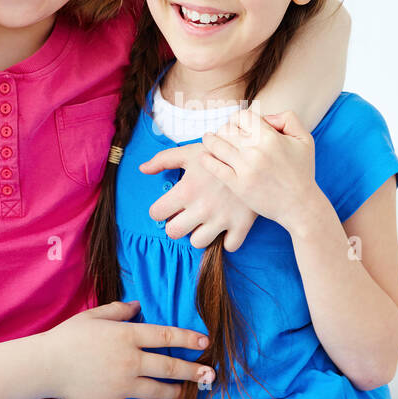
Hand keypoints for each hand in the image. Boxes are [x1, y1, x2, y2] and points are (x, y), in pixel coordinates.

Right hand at [42, 300, 214, 398]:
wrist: (44, 364)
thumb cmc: (67, 336)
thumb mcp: (94, 315)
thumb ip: (119, 310)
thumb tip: (139, 306)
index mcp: (127, 336)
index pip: (166, 337)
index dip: (188, 339)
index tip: (205, 343)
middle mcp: (130, 361)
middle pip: (169, 367)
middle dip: (192, 371)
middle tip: (209, 374)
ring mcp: (121, 385)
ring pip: (157, 392)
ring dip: (176, 394)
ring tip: (187, 393)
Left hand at [139, 143, 258, 251]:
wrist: (255, 155)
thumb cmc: (218, 153)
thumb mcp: (190, 152)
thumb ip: (163, 159)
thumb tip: (142, 169)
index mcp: (186, 190)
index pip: (156, 214)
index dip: (160, 209)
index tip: (169, 205)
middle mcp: (202, 208)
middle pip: (173, 233)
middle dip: (176, 224)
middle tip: (185, 215)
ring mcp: (222, 219)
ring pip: (197, 243)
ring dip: (199, 233)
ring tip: (205, 220)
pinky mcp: (242, 225)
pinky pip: (229, 247)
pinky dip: (227, 240)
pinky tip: (226, 226)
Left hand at [199, 108, 318, 229]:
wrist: (300, 205)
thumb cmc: (302, 171)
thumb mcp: (305, 139)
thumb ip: (287, 118)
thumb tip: (264, 117)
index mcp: (270, 137)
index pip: (241, 116)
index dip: (237, 119)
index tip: (237, 126)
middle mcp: (256, 151)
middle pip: (226, 129)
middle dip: (224, 130)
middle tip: (224, 135)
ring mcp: (245, 169)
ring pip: (217, 145)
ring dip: (210, 141)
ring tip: (208, 139)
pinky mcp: (238, 185)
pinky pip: (215, 167)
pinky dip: (206, 159)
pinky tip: (204, 156)